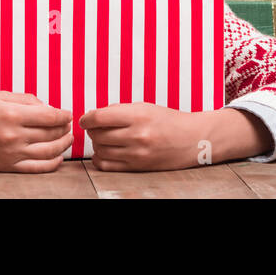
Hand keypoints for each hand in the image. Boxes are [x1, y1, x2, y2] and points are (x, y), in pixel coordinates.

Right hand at [0, 91, 72, 172]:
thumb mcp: (0, 96)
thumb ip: (26, 100)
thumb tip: (49, 107)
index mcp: (11, 114)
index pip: (49, 116)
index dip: (64, 115)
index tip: (69, 114)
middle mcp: (12, 135)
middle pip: (51, 134)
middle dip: (65, 129)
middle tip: (69, 125)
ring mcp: (10, 153)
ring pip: (48, 152)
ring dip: (63, 145)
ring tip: (67, 139)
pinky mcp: (6, 166)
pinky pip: (36, 168)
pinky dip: (52, 163)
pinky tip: (58, 157)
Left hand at [80, 103, 210, 171]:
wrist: (191, 140)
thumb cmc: (167, 120)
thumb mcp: (144, 107)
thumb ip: (118, 110)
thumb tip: (93, 116)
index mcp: (138, 116)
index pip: (99, 117)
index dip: (86, 118)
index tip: (84, 119)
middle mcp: (137, 136)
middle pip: (98, 135)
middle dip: (91, 130)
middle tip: (94, 127)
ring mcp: (137, 154)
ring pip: (100, 151)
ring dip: (96, 144)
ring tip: (102, 138)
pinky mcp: (137, 167)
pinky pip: (107, 166)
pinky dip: (100, 159)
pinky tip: (105, 152)